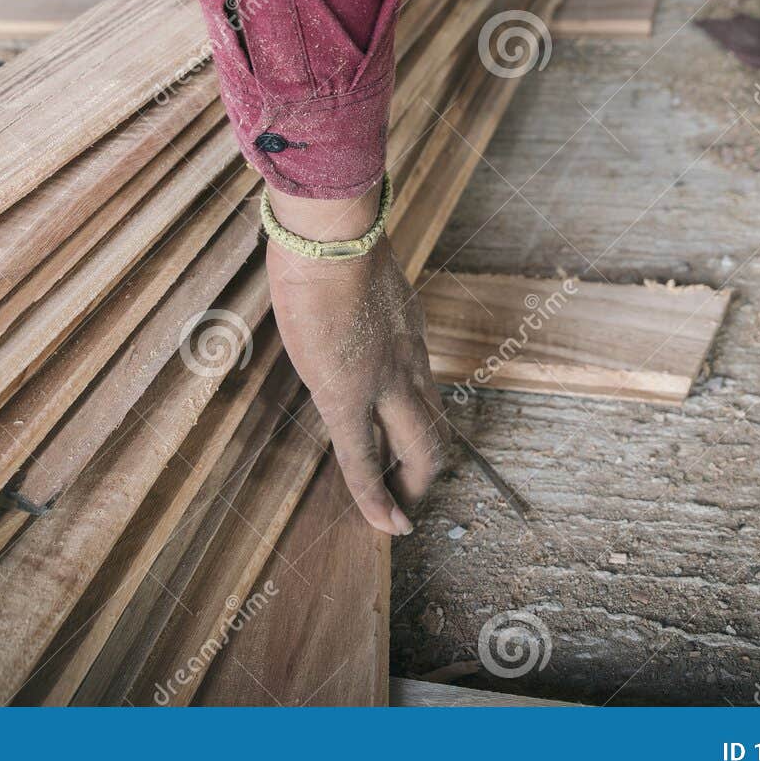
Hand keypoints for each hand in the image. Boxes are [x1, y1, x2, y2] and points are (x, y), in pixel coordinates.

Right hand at [265, 183, 449, 534]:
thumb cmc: (330, 236)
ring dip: (410, 486)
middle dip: (426, 465)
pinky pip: (365, 460)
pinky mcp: (347, 398)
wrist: (331, 236)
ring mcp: (383, 384)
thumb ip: (350, 290)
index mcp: (406, 329)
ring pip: (417, 449)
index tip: (404, 436)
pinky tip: (386, 524)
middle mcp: (408, 361)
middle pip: (434, 425)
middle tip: (412, 490)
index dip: (416, 418)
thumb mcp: (352, 269)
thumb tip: (325, 286)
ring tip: (402, 515)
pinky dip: (376, 498)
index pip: (421, 386)